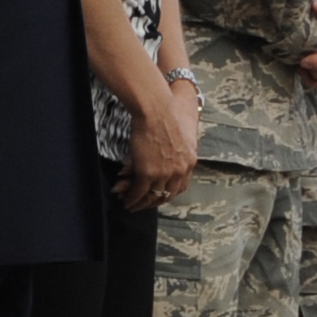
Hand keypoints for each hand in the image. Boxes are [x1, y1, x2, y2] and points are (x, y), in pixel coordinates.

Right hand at [113, 78, 197, 212]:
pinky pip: (139, 192)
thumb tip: (159, 166)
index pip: (181, 186)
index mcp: (189, 161)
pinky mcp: (148, 172)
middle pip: (167, 195)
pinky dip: (132, 198)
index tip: (159, 196)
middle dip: (154, 202)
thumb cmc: (165, 117)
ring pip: (152, 196)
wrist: (156, 109)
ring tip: (132, 206)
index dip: (168, 193)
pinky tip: (127, 201)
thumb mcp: (177, 139)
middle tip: (144, 205)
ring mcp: (164, 173)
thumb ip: (171, 157)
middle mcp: (180, 170)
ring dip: (141, 204)